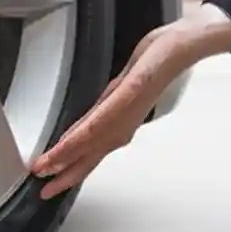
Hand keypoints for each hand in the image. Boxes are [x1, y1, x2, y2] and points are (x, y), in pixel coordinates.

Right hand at [30, 4, 230, 199]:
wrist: (187, 42)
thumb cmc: (161, 60)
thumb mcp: (127, 85)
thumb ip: (110, 102)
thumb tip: (94, 114)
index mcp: (122, 119)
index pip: (91, 149)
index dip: (70, 168)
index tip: (50, 181)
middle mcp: (125, 120)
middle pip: (91, 152)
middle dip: (65, 172)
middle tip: (44, 189)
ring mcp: (130, 106)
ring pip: (94, 138)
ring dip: (68, 155)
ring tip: (46, 167)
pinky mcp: (135, 89)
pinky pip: (106, 114)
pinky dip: (87, 131)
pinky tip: (74, 139)